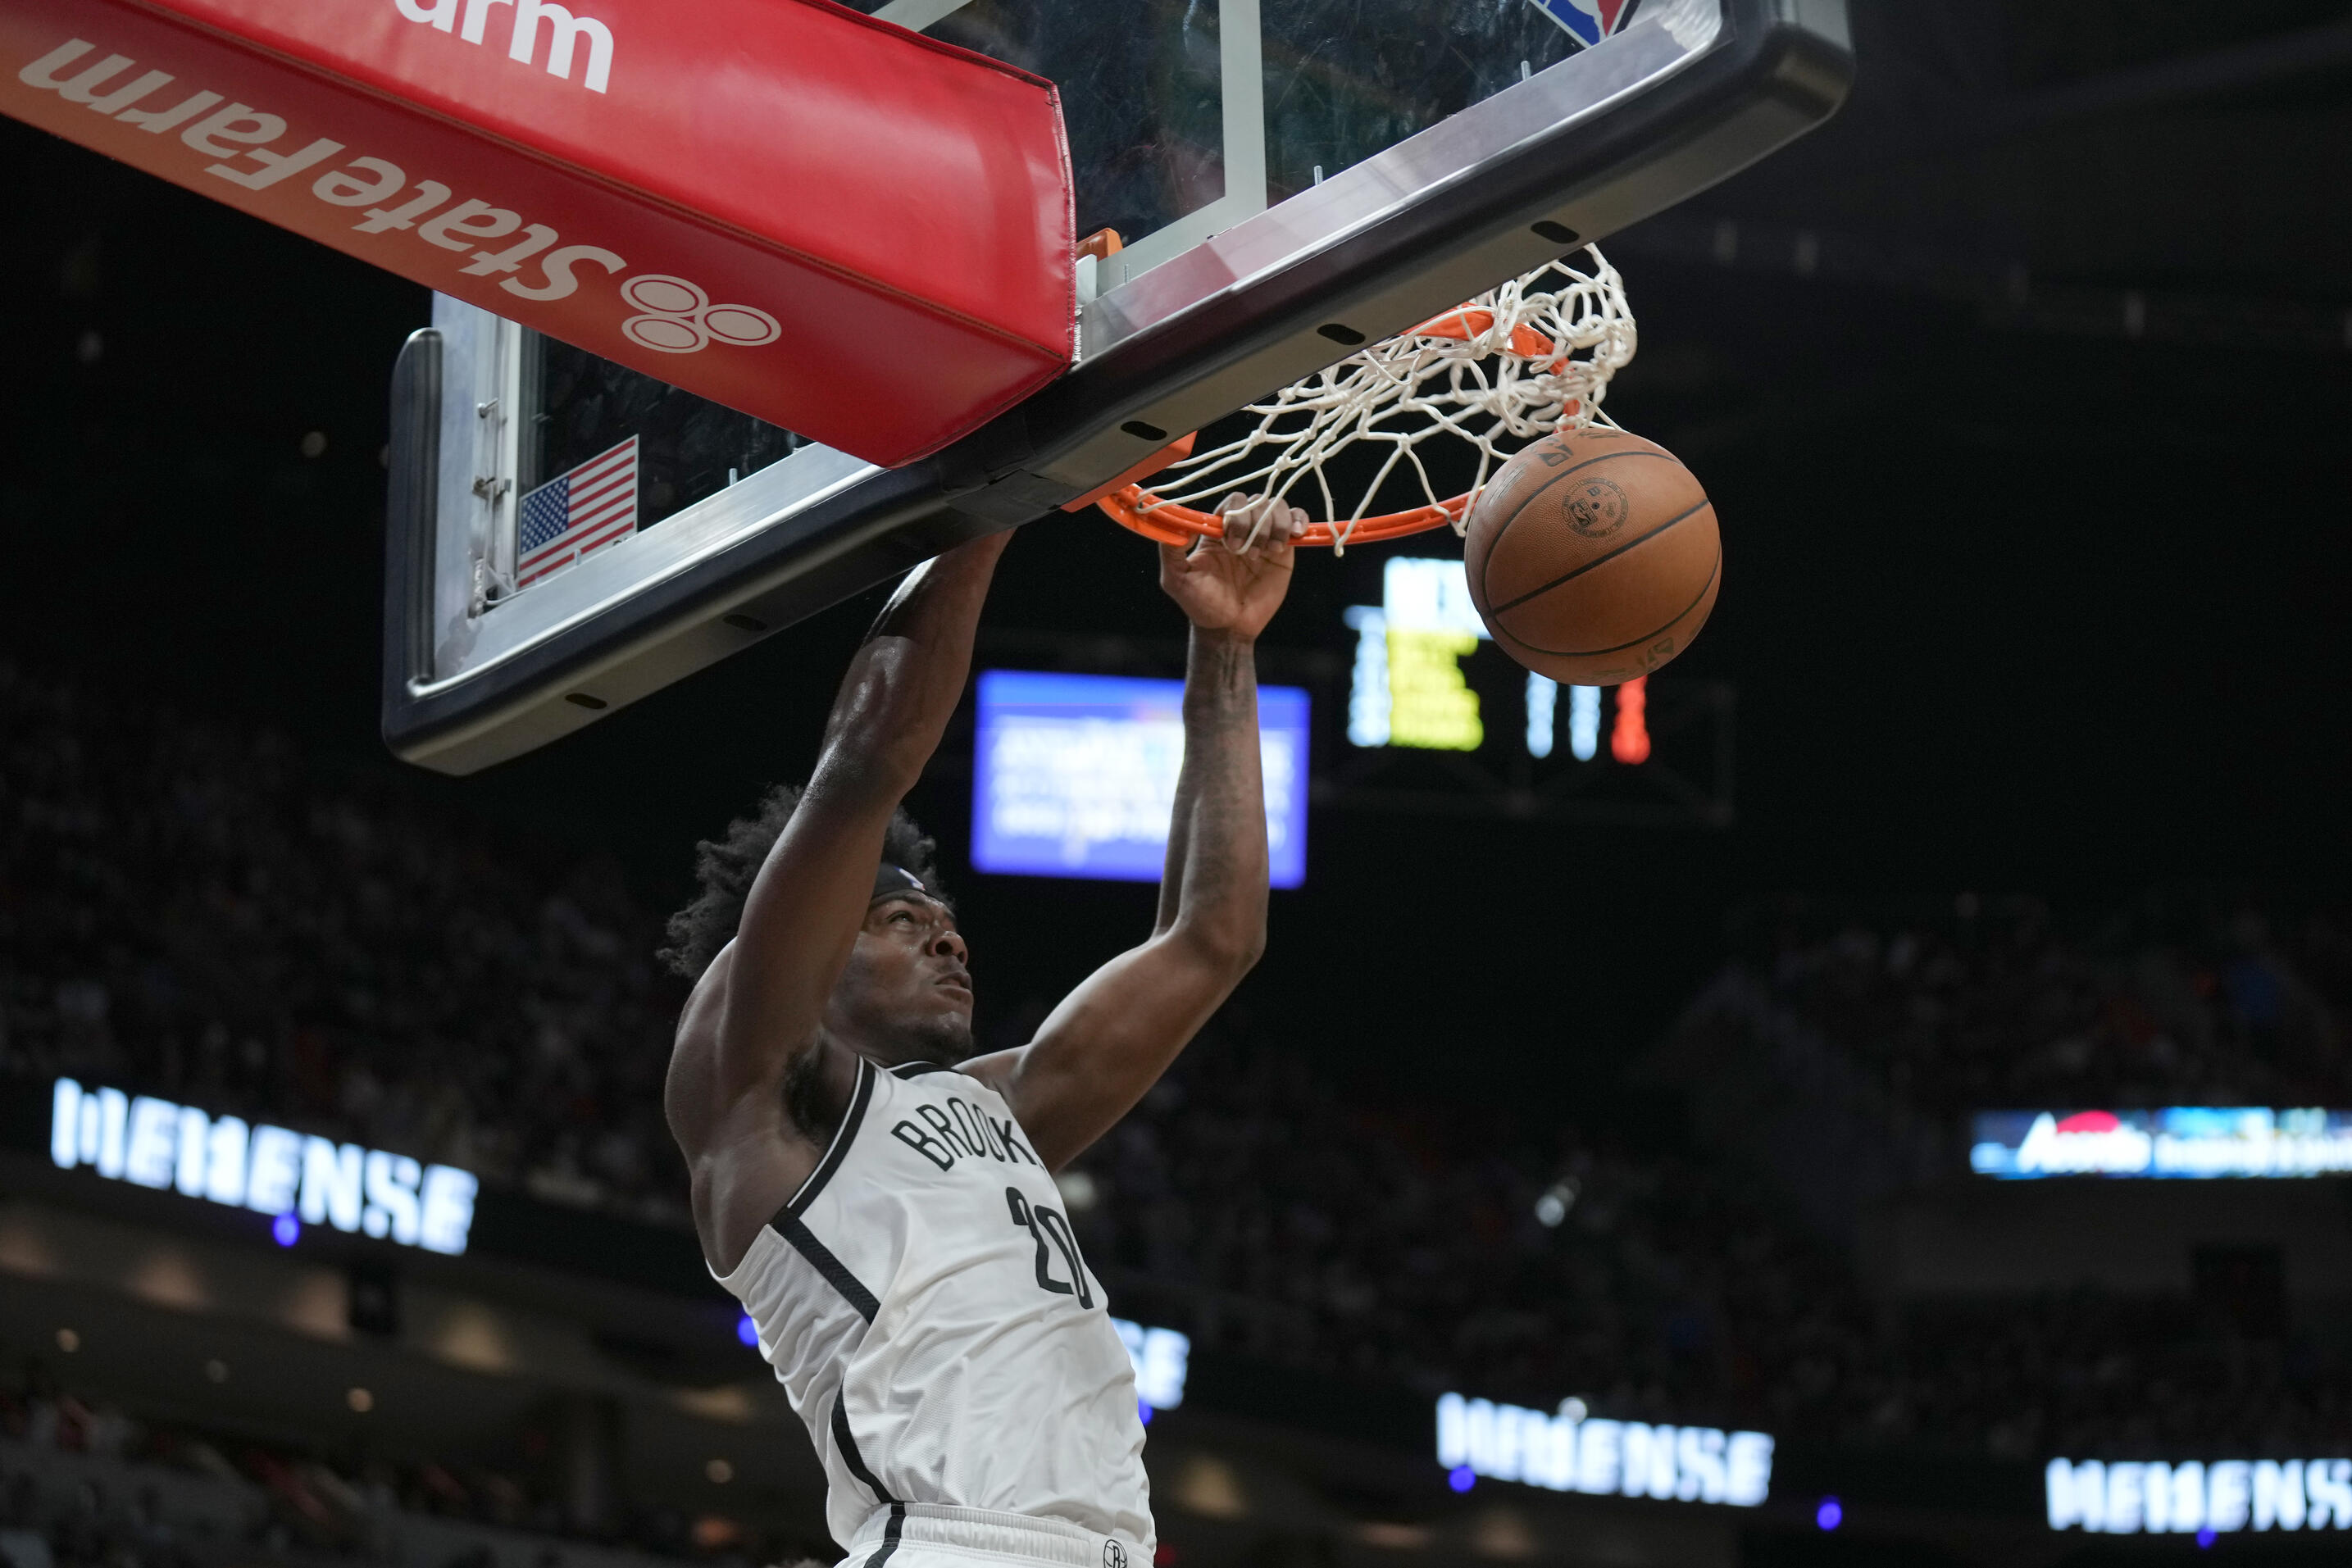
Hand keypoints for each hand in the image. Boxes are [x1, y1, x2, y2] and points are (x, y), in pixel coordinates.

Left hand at [1157, 494, 1306, 640]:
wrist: (1228, 628)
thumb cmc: (1201, 604)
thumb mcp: (1176, 578)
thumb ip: (1171, 550)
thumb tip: (1180, 523)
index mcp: (1217, 531)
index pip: (1232, 503)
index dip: (1235, 515)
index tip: (1231, 543)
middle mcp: (1241, 529)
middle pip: (1257, 502)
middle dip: (1255, 523)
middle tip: (1247, 554)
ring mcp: (1265, 537)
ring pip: (1278, 507)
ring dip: (1276, 525)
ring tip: (1270, 551)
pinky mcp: (1285, 550)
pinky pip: (1298, 520)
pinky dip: (1299, 520)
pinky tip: (1295, 535)